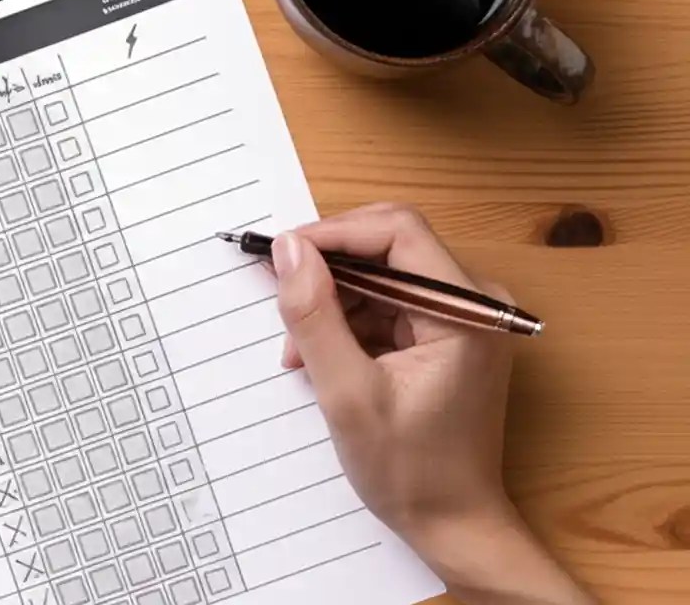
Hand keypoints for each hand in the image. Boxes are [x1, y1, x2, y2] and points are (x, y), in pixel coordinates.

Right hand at [271, 204, 593, 604]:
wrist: (454, 525)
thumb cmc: (412, 472)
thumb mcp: (348, 395)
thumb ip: (316, 317)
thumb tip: (288, 251)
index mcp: (467, 310)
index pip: (397, 231)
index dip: (333, 234)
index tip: (281, 256)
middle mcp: (475, 301)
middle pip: (388, 246)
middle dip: (329, 270)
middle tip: (283, 300)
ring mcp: (464, 317)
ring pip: (382, 274)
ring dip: (334, 301)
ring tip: (300, 349)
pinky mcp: (447, 334)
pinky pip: (388, 303)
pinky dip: (349, 321)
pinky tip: (322, 356)